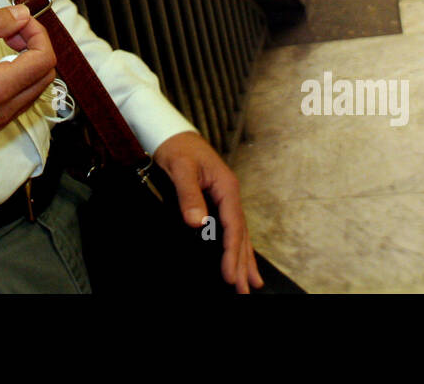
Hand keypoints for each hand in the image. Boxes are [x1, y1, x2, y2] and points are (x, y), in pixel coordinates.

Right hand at [0, 6, 56, 152]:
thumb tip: (22, 15)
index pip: (44, 60)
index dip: (38, 34)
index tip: (20, 22)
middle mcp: (2, 110)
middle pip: (45, 77)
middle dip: (36, 48)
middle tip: (12, 33)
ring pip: (34, 92)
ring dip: (28, 65)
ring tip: (3, 47)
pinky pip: (18, 104)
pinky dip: (17, 82)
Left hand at [153, 131, 262, 293]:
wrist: (173, 133)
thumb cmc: (178, 148)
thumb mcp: (181, 168)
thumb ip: (189, 195)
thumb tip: (197, 222)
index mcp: (226, 187)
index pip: (233, 225)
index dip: (231, 252)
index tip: (229, 274)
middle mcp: (230, 194)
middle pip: (241, 234)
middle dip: (242, 263)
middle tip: (244, 290)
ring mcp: (225, 198)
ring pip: (239, 233)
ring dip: (244, 259)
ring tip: (251, 283)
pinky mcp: (217, 200)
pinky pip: (231, 227)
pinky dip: (237, 245)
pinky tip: (238, 257)